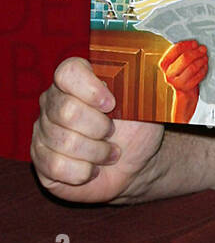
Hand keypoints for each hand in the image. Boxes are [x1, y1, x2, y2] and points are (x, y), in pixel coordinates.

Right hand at [32, 57, 165, 204]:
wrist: (134, 165)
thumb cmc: (137, 129)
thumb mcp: (145, 103)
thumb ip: (137, 83)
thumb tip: (138, 70)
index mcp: (77, 80)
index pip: (68, 71)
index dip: (90, 89)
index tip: (112, 104)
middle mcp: (53, 102)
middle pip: (67, 111)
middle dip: (100, 128)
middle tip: (112, 133)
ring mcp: (43, 131)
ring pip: (64, 142)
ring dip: (97, 153)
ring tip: (109, 153)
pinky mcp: (40, 160)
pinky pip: (55, 166)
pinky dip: (83, 172)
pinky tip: (93, 169)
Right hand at [158, 40, 206, 123]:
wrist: (185, 93)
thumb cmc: (183, 73)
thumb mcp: (178, 63)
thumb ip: (182, 53)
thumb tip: (194, 43)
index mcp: (164, 64)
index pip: (175, 50)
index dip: (187, 45)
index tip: (195, 43)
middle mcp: (168, 73)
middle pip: (185, 58)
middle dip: (196, 52)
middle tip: (203, 49)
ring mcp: (176, 82)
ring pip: (192, 67)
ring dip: (201, 60)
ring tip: (205, 57)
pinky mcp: (186, 88)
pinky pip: (198, 76)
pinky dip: (203, 69)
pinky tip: (205, 66)